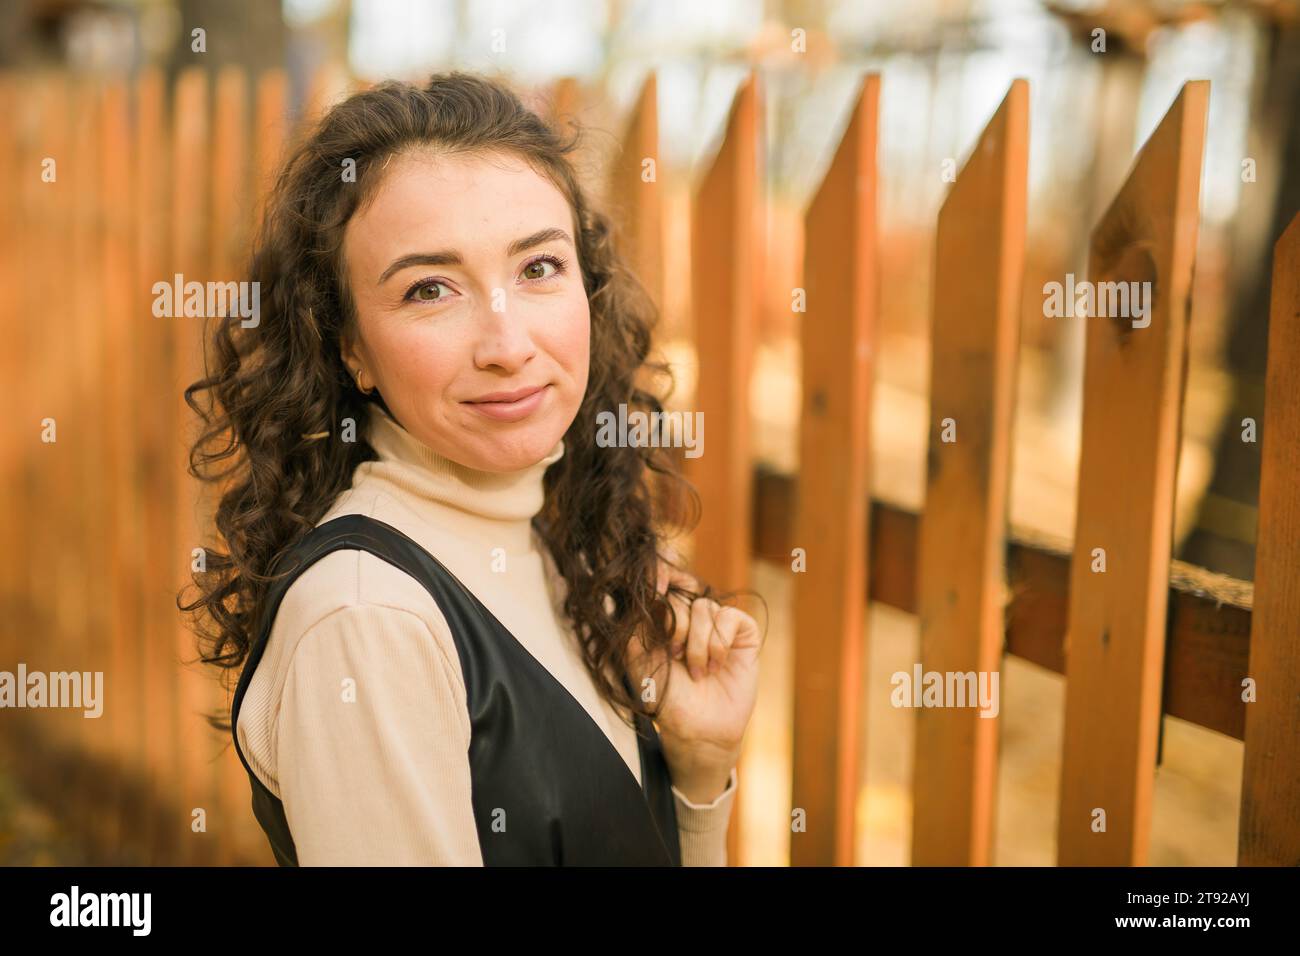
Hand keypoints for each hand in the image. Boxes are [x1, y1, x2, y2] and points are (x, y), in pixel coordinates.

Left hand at [625, 547, 760, 800]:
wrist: (697, 729)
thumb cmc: (665, 697)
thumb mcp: (638, 659)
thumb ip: (636, 623)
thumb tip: (642, 587)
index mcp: (665, 617)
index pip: (663, 580)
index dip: (660, 574)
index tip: (654, 584)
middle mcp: (692, 616)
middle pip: (682, 591)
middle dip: (676, 625)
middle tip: (674, 654)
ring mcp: (718, 623)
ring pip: (705, 606)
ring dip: (697, 644)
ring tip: (696, 671)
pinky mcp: (742, 632)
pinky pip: (729, 617)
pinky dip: (718, 643)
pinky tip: (715, 666)